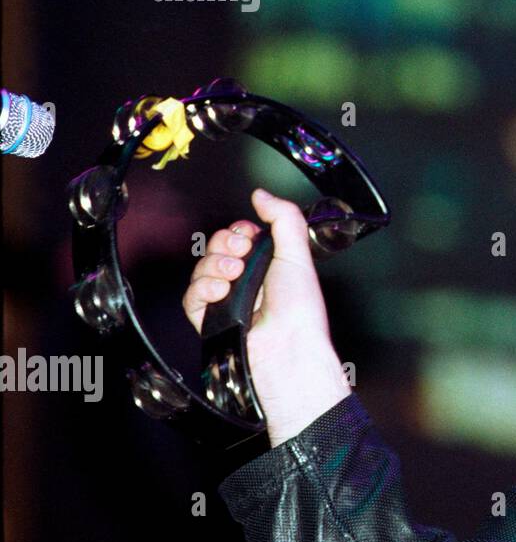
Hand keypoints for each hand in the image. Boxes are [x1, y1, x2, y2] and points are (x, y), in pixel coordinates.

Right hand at [183, 187, 351, 445]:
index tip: (248, 233)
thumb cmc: (299, 309)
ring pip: (201, 268)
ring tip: (235, 277)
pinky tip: (221, 292)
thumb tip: (262, 194)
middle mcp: (246, 281)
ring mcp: (226, 300)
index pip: (239, 235)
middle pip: (217, 246)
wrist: (286, 346)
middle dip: (226, 244)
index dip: (239, 230)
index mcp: (268, 265)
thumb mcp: (297, 253)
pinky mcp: (208, 319)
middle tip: (242, 255)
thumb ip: (283, 218)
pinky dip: (203, 289)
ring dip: (216, 266)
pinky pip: (190, 296)